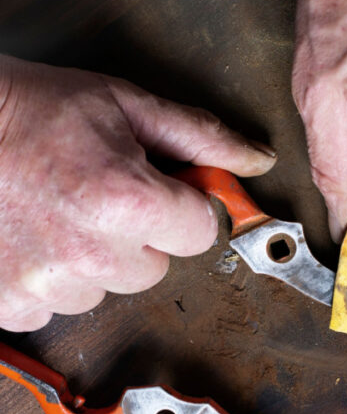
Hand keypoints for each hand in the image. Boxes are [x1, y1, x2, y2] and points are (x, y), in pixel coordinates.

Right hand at [0, 56, 275, 330]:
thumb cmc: (31, 110)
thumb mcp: (124, 105)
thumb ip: (199, 137)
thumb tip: (255, 160)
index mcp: (126, 200)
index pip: (200, 233)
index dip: (182, 207)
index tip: (157, 190)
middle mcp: (89, 253)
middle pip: (154, 268)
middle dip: (137, 236)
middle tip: (96, 194)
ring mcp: (47, 285)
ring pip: (106, 289)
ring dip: (91, 260)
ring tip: (58, 213)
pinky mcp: (12, 304)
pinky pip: (58, 307)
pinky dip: (50, 280)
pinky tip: (33, 239)